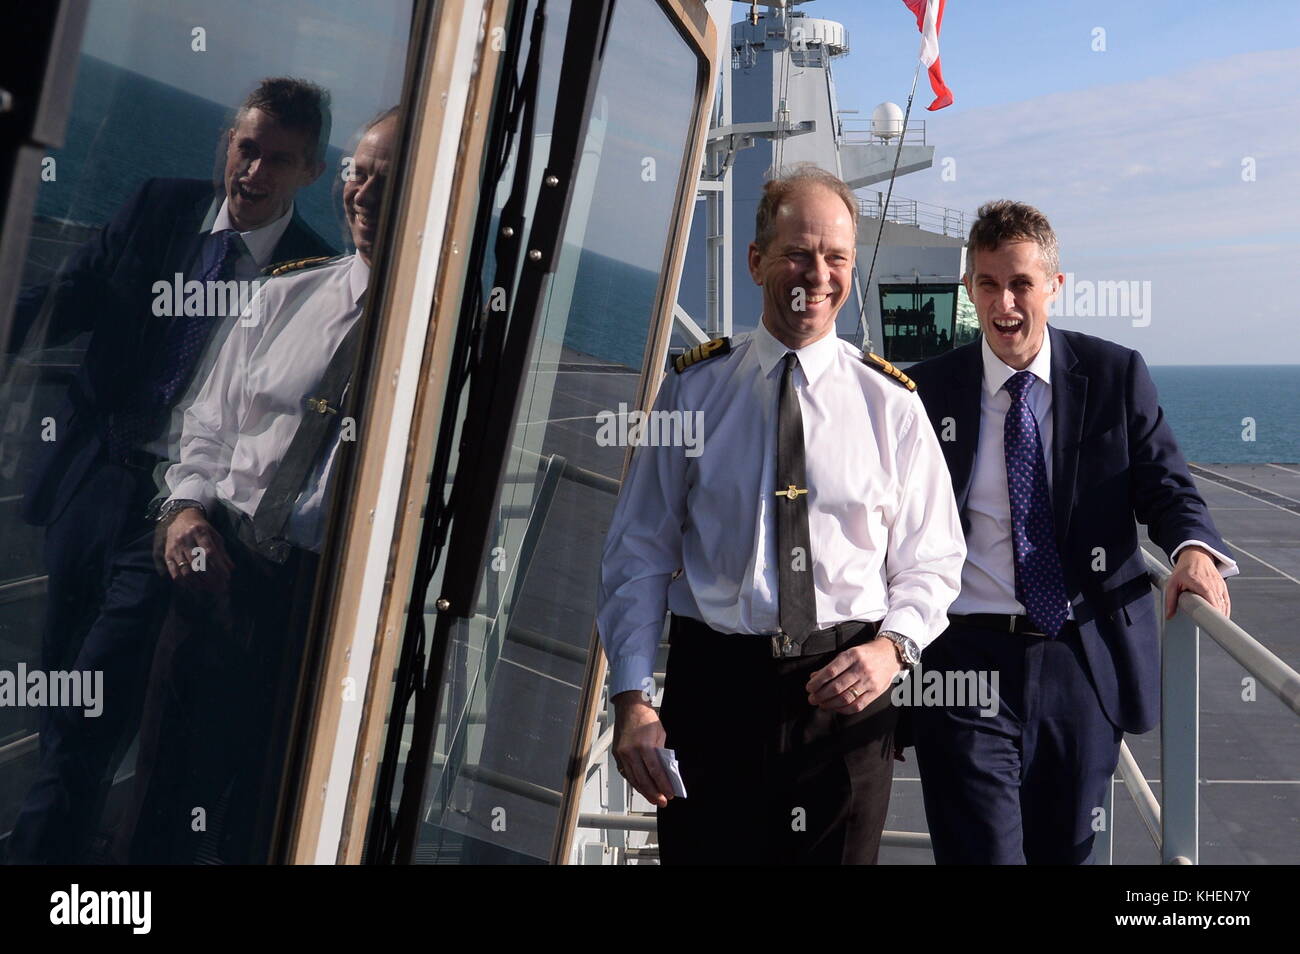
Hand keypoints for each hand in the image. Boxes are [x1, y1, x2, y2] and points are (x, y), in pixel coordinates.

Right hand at [162, 508, 233, 592]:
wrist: (180, 519)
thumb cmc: (202, 529)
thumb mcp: (215, 536)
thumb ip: (222, 552)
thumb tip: (231, 568)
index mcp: (200, 532)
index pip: (210, 552)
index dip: (219, 566)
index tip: (227, 577)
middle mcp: (185, 539)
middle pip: (198, 563)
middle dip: (211, 578)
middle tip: (220, 587)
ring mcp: (175, 548)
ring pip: (186, 570)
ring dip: (199, 583)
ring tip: (210, 589)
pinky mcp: (167, 555)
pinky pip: (174, 572)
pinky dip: (184, 582)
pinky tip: (194, 587)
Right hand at [611, 689, 672, 806]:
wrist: (629, 706)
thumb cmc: (644, 717)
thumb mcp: (660, 734)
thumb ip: (661, 753)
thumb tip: (665, 770)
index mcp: (644, 745)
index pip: (655, 771)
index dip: (663, 785)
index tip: (669, 793)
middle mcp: (631, 751)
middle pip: (643, 779)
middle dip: (653, 793)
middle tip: (662, 801)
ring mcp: (622, 754)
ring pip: (633, 779)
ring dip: (643, 791)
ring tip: (653, 798)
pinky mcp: (617, 754)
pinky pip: (626, 773)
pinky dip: (634, 782)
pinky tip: (641, 788)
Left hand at [805, 638, 900, 713]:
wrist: (890, 655)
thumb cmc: (866, 654)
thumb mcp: (848, 653)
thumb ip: (831, 666)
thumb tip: (814, 677)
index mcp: (852, 656)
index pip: (831, 671)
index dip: (817, 682)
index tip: (809, 688)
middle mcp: (861, 668)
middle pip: (837, 687)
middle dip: (821, 695)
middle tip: (812, 699)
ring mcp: (869, 681)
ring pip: (846, 698)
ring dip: (830, 704)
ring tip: (821, 704)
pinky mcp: (875, 692)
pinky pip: (857, 705)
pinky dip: (843, 709)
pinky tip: (835, 708)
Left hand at [1165, 546, 1229, 618]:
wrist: (1196, 555)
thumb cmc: (1184, 569)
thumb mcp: (1172, 583)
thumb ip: (1170, 600)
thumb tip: (1169, 615)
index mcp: (1200, 583)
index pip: (1211, 600)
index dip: (1213, 612)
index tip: (1211, 622)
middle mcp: (1213, 584)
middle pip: (1219, 604)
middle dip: (1216, 617)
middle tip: (1211, 628)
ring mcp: (1219, 585)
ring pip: (1224, 603)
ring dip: (1221, 614)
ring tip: (1215, 624)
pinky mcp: (1223, 586)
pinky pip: (1226, 600)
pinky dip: (1225, 609)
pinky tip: (1222, 617)